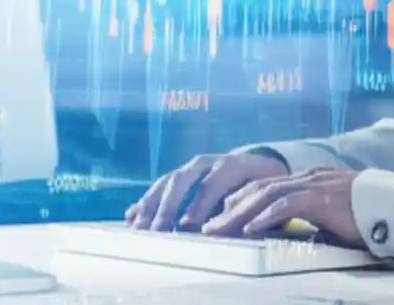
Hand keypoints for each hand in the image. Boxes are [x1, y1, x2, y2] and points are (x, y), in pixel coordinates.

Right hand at [123, 150, 289, 230]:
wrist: (257, 162)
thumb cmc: (261, 181)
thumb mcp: (263, 189)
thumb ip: (248, 204)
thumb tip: (236, 226)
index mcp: (230, 165)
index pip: (211, 183)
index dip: (199, 203)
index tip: (188, 224)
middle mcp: (205, 163)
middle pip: (181, 180)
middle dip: (167, 206)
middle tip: (157, 230)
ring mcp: (189, 169)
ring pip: (166, 183)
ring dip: (150, 205)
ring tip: (138, 227)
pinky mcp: (179, 177)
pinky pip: (158, 187)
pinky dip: (144, 202)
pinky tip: (130, 217)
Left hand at [200, 168, 363, 248]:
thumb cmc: (367, 216)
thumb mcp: (331, 216)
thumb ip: (310, 219)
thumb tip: (291, 234)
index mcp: (308, 181)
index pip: (266, 187)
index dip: (240, 202)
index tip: (221, 218)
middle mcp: (307, 179)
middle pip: (259, 190)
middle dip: (230, 208)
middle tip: (209, 227)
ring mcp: (314, 186)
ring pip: (267, 195)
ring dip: (240, 213)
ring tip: (220, 229)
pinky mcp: (322, 198)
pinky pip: (287, 205)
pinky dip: (266, 216)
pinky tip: (250, 228)